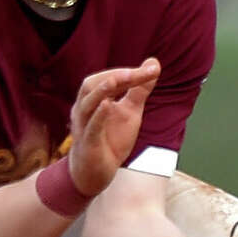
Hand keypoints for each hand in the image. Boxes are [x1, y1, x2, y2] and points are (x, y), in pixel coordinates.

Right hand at [66, 58, 159, 195]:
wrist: (96, 172)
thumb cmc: (111, 138)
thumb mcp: (130, 111)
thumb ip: (140, 89)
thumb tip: (154, 64)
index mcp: (94, 99)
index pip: (108, 79)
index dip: (129, 73)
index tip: (152, 69)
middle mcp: (84, 109)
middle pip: (92, 85)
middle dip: (114, 77)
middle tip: (134, 73)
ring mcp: (83, 126)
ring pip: (87, 104)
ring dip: (102, 91)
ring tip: (116, 80)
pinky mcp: (88, 143)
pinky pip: (90, 127)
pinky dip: (98, 116)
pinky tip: (107, 105)